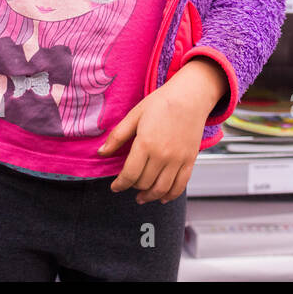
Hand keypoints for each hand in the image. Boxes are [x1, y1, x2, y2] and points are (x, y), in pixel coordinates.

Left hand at [100, 61, 225, 203]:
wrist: (191, 96)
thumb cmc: (162, 102)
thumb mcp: (135, 115)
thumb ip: (117, 136)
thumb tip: (101, 153)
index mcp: (146, 143)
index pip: (129, 175)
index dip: (119, 184)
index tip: (115, 186)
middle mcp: (162, 155)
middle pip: (144, 183)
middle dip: (132, 186)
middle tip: (128, 183)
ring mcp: (178, 159)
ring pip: (161, 189)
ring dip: (149, 196)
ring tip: (142, 197)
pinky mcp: (190, 160)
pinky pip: (180, 186)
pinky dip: (170, 196)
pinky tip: (162, 197)